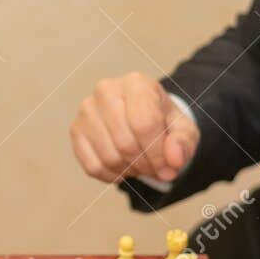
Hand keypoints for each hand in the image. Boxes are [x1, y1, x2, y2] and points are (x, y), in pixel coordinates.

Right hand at [70, 72, 200, 182]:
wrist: (141, 118)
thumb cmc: (162, 121)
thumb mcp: (183, 129)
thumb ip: (183, 142)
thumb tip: (174, 159)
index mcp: (136, 83)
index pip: (145, 123)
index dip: (159, 154)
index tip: (170, 167)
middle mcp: (106, 90)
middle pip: (126, 143)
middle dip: (146, 164)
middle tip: (155, 168)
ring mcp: (87, 110)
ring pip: (109, 157)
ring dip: (130, 171)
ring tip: (141, 164)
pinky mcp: (76, 130)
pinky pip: (93, 166)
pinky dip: (112, 175)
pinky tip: (124, 167)